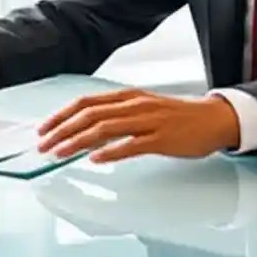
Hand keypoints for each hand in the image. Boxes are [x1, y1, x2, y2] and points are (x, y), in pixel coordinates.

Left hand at [37, 89, 240, 163]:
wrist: (213, 118)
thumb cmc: (175, 116)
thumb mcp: (141, 107)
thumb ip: (116, 114)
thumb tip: (86, 127)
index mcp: (126, 96)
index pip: (85, 102)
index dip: (61, 115)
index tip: (43, 129)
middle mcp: (134, 105)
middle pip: (89, 115)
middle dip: (62, 130)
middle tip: (44, 146)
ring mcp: (148, 121)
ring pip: (106, 128)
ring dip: (78, 142)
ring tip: (60, 153)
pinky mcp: (162, 138)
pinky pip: (133, 144)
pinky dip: (112, 152)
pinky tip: (96, 159)